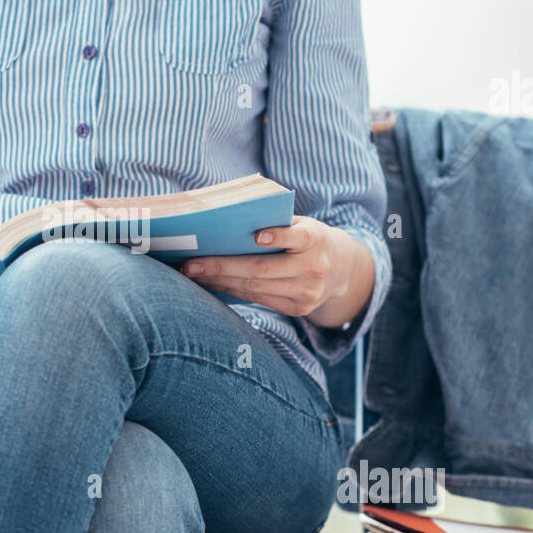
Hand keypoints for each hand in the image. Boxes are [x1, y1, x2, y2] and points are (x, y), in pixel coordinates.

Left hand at [183, 215, 373, 325]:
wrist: (341, 269)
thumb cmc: (308, 238)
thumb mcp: (302, 224)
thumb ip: (276, 223)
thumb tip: (226, 223)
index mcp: (316, 239)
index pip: (298, 238)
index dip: (279, 236)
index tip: (257, 236)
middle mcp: (314, 268)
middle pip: (263, 269)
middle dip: (223, 267)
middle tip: (191, 264)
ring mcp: (307, 293)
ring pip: (256, 288)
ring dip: (220, 281)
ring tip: (194, 274)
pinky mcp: (299, 309)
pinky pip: (259, 300)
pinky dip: (232, 291)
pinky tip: (212, 283)